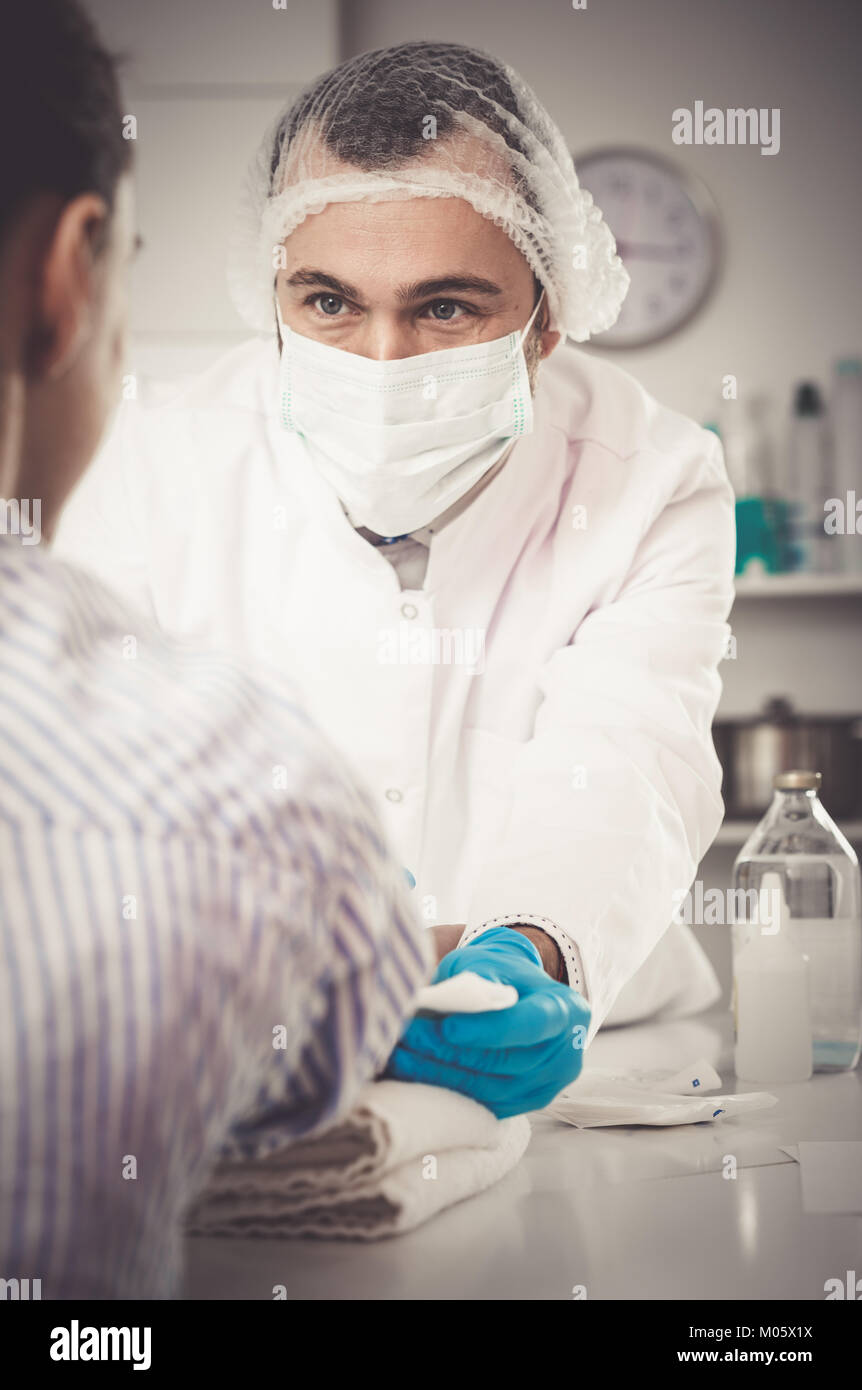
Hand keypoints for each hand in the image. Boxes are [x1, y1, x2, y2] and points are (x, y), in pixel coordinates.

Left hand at [385, 927, 589, 1117]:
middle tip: (404, 1036)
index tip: (446, 1026)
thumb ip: (474, 981)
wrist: (519, 999)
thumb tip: (433, 1005)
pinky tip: (413, 1074)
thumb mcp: (491, 963)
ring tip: (398, 1055)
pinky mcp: (521, 1105)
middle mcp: (563, 1054)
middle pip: (502, 1061)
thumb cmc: (501, 975)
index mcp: (564, 1010)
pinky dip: (444, 1089)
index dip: (487, 1029)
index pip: (529, 1024)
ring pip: (486, 1088)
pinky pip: (480, 1104)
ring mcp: (545, 1086)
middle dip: (448, 1051)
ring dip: (437, 1073)